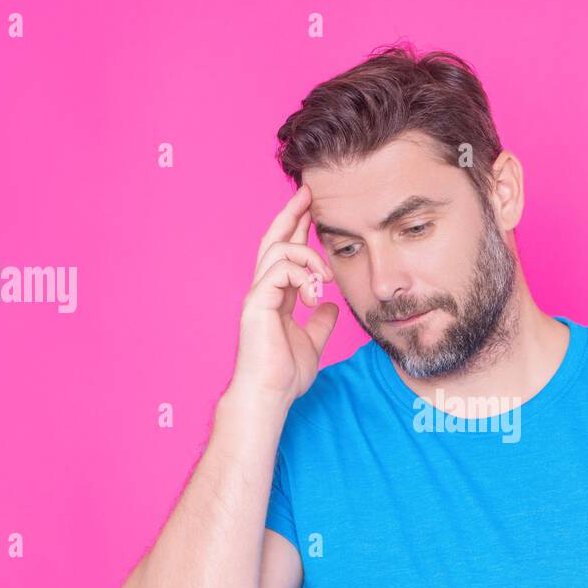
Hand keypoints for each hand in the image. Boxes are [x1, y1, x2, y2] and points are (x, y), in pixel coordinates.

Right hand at [230, 183, 339, 400]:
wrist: (270, 395)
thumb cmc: (285, 375)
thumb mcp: (312, 342)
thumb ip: (320, 321)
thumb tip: (331, 305)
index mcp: (277, 296)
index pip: (286, 253)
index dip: (298, 229)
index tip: (312, 210)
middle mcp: (264, 290)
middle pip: (274, 239)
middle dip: (292, 213)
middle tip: (308, 193)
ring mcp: (258, 294)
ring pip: (279, 249)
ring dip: (309, 256)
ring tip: (324, 280)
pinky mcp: (257, 301)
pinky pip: (281, 269)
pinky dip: (304, 276)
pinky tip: (316, 295)